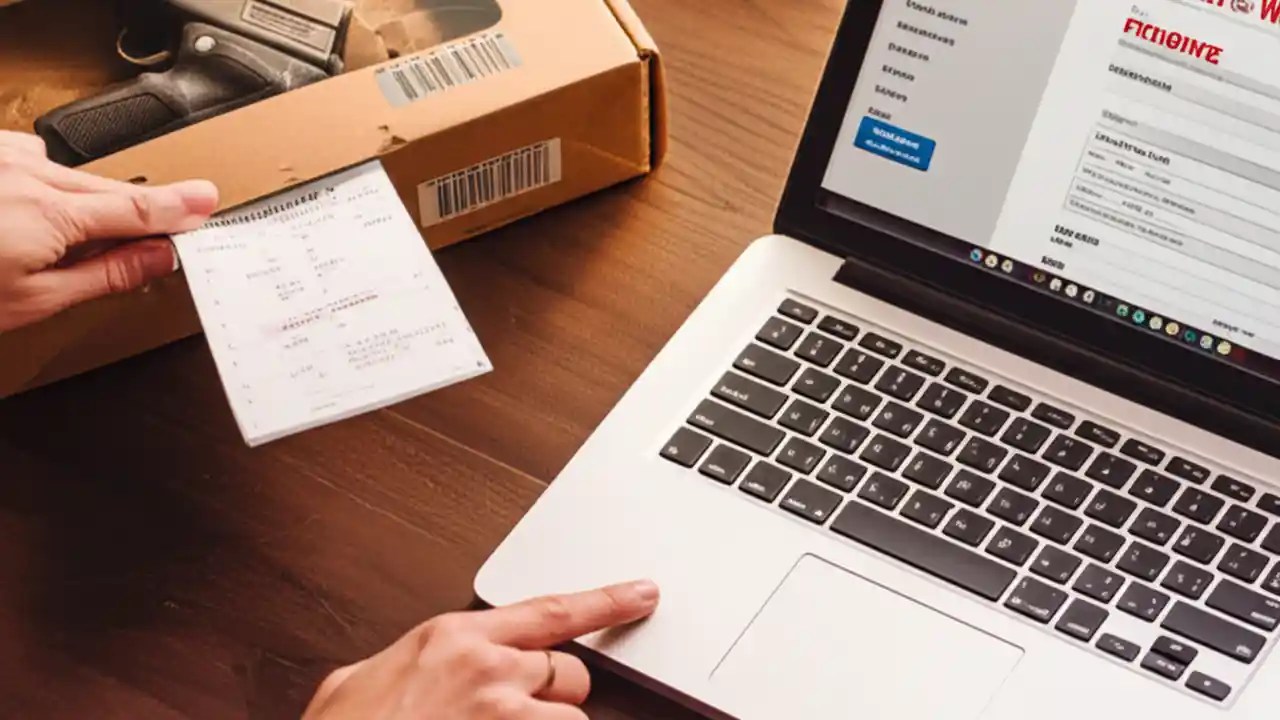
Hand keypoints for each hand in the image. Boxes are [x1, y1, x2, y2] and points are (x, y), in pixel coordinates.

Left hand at [0, 131, 217, 331]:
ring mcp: (6, 155)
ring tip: (50, 242)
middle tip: (148, 245)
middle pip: (110, 190)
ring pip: (75, 176)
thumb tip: (158, 258)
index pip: (135, 211)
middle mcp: (25, 172)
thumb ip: (103, 274)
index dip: (176, 210)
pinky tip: (26, 211)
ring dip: (82, 204)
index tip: (205, 203)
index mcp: (44, 212)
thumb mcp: (32, 299)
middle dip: (129, 217)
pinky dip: (45, 184)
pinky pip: (37, 160)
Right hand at [302, 580, 660, 719]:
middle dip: (555, 695)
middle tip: (516, 714)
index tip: (643, 592)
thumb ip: (403, 667)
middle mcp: (490, 673)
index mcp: (452, 639)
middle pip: (570, 673)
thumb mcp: (357, 685)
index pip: (553, 610)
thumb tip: (403, 675)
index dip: (607, 600)